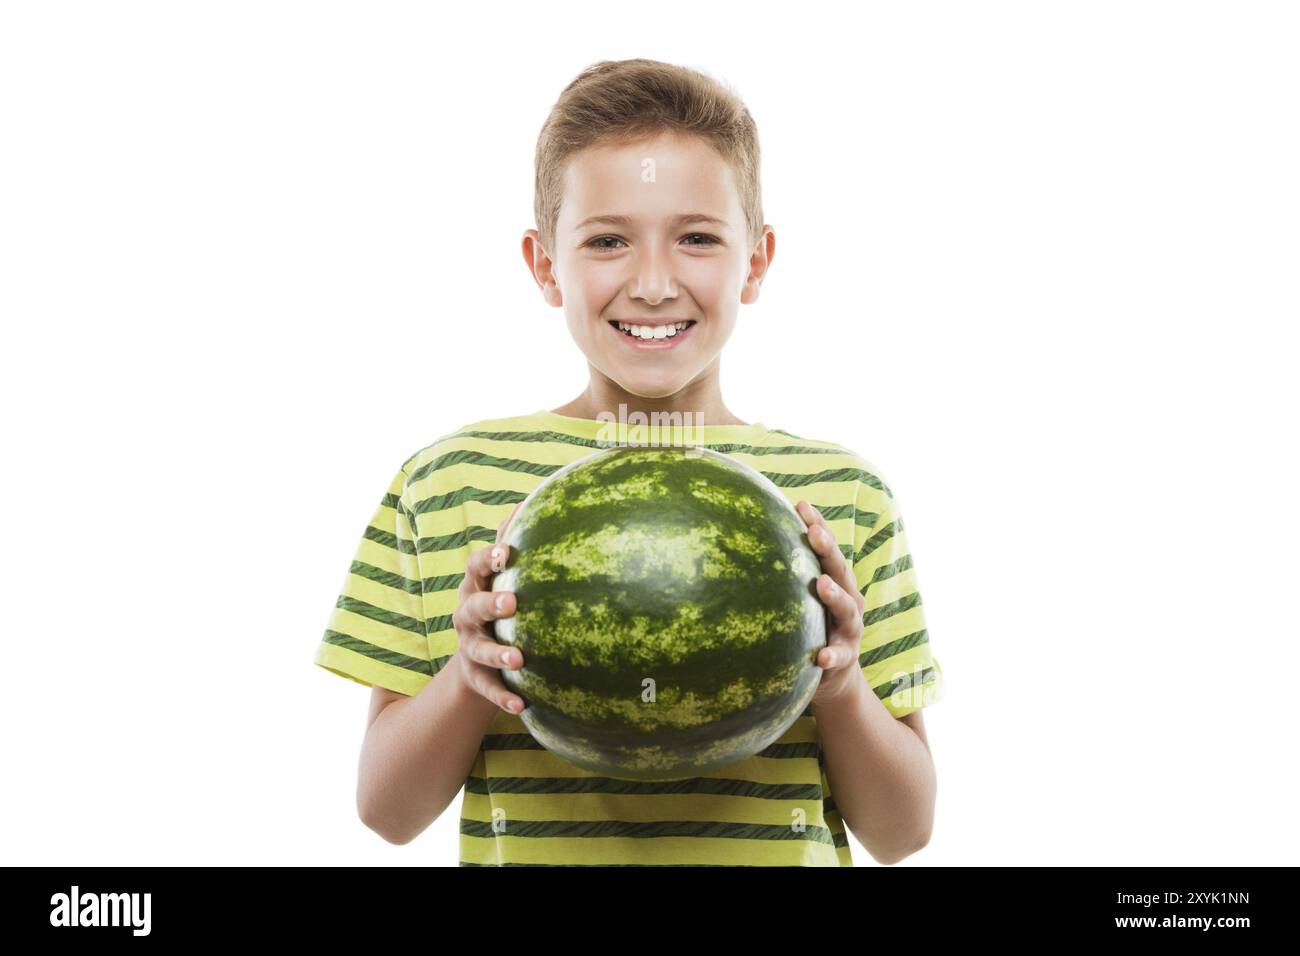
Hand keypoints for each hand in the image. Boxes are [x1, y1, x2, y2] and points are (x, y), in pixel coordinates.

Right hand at [451, 502, 524, 713]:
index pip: (474, 568)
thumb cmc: (497, 603)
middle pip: (472, 607)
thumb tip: (524, 502)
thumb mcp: (498, 577)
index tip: (506, 553)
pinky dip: (503, 696)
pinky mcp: (475, 677)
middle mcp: (466, 616)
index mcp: (474, 586)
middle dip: (490, 603)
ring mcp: (468, 647)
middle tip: (513, 602)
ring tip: (519, 658)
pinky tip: (521, 704)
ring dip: (497, 652)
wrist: (476, 656)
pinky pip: (487, 688)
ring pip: (478, 649)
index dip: (487, 559)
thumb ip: (507, 544)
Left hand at [797, 500, 866, 707]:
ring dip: (836, 596)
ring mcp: (850, 630)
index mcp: (836, 582)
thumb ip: (785, 576)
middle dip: (828, 550)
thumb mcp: (802, 600)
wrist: (835, 677)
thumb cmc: (812, 628)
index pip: (827, 549)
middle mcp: (849, 601)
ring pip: (847, 609)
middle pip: (841, 570)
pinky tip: (821, 656)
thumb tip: (743, 540)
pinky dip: (832, 655)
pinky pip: (840, 656)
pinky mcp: (846, 659)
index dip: (818, 525)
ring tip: (823, 585)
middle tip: (813, 533)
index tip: (801, 504)